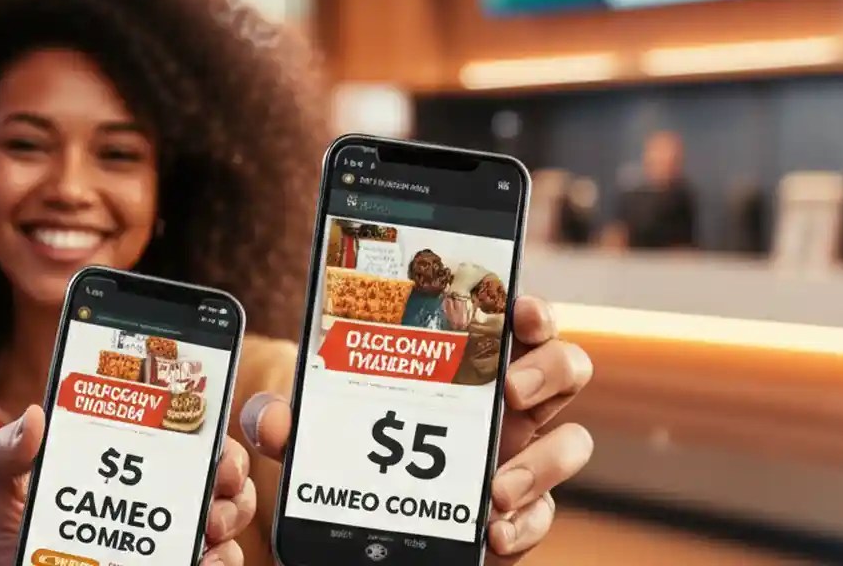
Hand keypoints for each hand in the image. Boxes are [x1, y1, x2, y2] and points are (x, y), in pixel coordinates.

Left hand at [0, 406, 257, 565]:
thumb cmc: (16, 544)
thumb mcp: (5, 494)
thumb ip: (8, 454)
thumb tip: (34, 414)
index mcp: (126, 463)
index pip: (176, 428)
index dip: (202, 417)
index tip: (206, 421)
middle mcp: (159, 495)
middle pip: (218, 465)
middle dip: (231, 463)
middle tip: (220, 474)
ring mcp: (173, 535)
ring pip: (232, 509)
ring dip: (234, 509)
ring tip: (210, 523)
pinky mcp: (184, 565)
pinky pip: (224, 560)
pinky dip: (223, 558)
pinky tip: (203, 559)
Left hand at [241, 294, 593, 563]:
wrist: (365, 536)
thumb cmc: (353, 458)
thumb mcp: (315, 436)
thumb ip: (291, 424)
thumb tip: (270, 421)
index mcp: (466, 362)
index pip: (515, 318)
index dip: (530, 306)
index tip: (520, 310)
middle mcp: (505, 403)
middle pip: (567, 365)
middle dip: (549, 369)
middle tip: (509, 390)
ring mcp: (519, 456)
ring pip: (572, 443)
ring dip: (542, 462)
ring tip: (493, 488)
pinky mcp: (519, 513)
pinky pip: (546, 514)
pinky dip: (525, 523)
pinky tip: (491, 532)